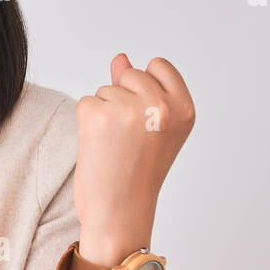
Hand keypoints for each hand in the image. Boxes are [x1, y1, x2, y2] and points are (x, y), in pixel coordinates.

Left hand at [73, 53, 194, 257]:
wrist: (119, 211)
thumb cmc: (136, 174)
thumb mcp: (151, 128)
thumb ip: (139, 89)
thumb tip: (120, 58)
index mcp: (184, 108)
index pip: (158, 65)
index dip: (144, 88)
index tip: (144, 119)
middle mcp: (161, 106)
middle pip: (129, 74)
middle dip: (122, 100)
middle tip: (128, 140)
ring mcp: (130, 109)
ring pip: (104, 89)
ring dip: (104, 115)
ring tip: (115, 147)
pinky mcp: (98, 116)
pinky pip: (85, 102)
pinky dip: (87, 124)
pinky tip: (99, 148)